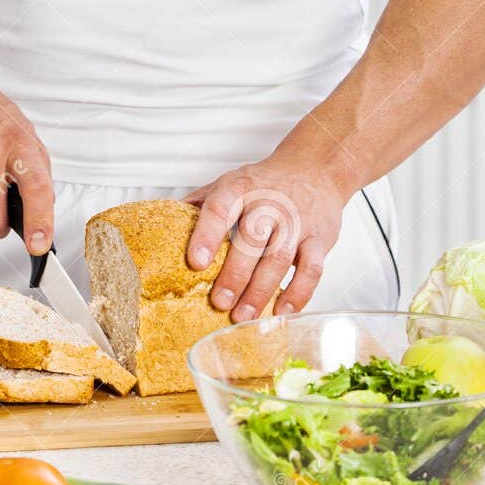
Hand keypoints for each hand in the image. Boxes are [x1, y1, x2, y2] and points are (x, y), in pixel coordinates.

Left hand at [185, 156, 344, 320]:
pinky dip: (298, 294)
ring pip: (280, 257)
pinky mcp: (320, 239)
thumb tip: (165, 225)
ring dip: (261, 290)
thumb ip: (201, 203)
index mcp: (240, 187)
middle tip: (219, 302)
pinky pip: (312, 269)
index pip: (221, 206)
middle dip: (235, 273)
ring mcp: (297, 221)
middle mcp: (269, 202)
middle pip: (252, 237)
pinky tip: (282, 312)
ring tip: (243, 316)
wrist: (315, 168)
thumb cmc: (265, 182)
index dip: (207, 234)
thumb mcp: (231, 182)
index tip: (195, 262)